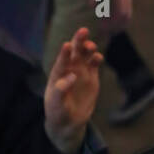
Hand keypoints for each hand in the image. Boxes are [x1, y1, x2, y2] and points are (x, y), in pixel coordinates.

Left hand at [44, 28, 102, 153]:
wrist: (69, 123)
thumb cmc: (57, 112)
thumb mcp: (55, 104)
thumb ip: (60, 90)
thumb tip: (71, 76)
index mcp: (58, 74)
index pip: (61, 60)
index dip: (64, 53)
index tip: (67, 45)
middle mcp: (69, 69)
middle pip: (74, 51)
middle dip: (78, 41)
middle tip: (84, 31)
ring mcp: (81, 72)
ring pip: (85, 55)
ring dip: (88, 48)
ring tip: (91, 47)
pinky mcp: (92, 77)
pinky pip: (95, 64)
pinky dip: (97, 59)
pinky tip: (98, 57)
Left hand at [90, 0, 132, 33]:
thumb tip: (92, 6)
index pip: (122, 10)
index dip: (114, 23)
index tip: (103, 29)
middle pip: (127, 13)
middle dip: (117, 25)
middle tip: (103, 31)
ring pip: (127, 8)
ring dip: (118, 19)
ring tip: (104, 25)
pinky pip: (125, 2)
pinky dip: (118, 11)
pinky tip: (108, 13)